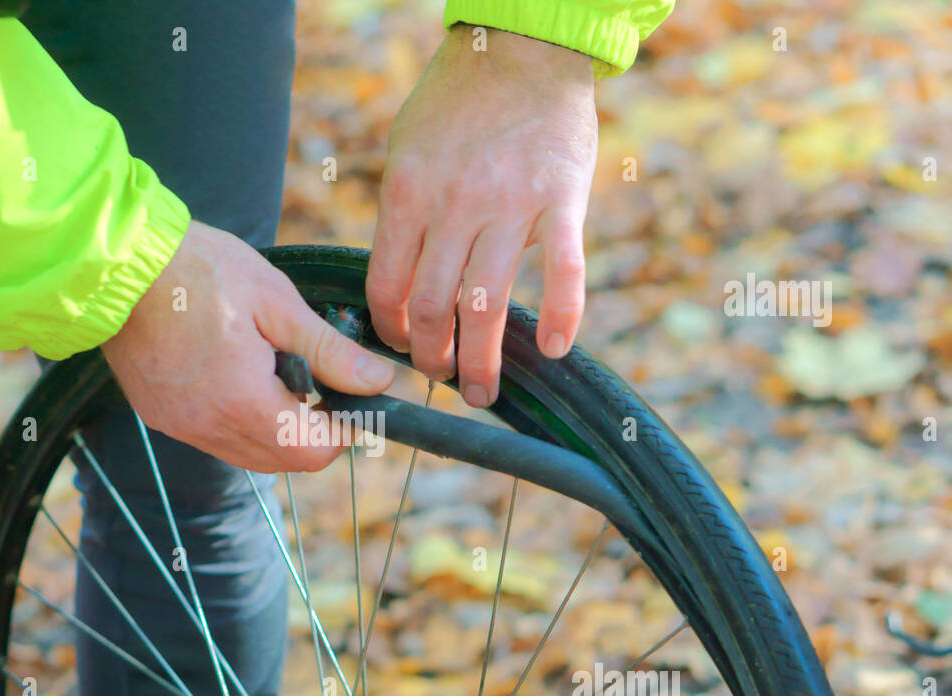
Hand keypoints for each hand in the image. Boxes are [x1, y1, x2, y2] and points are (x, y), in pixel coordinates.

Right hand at [101, 221, 395, 472]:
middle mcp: (209, 427)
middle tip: (324, 386)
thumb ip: (329, 351)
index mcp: (243, 401)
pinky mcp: (161, 417)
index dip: (344, 432)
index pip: (313, 452)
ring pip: (250, 455)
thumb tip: (378, 382)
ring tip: (280, 376)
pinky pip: (216, 439)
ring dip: (279, 431)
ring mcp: (181, 426)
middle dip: (315, 434)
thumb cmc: (200, 270)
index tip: (354, 400)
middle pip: (284, 461)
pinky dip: (243, 423)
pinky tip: (243, 379)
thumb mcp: (277, 303)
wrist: (119, 262)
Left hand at [366, 26, 596, 406]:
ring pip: (489, 304)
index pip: (387, 284)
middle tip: (441, 378)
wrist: (522, 48)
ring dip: (484, 360)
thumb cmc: (457, 104)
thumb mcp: (407, 150)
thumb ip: (402, 214)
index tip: (400, 346)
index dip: (390, 328)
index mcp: (409, 192)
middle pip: (434, 306)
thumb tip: (393, 283)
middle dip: (433, 357)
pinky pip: (564, 270)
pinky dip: (563, 315)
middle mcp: (455, 202)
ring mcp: (511, 202)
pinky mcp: (563, 198)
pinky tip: (556, 349)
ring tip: (484, 392)